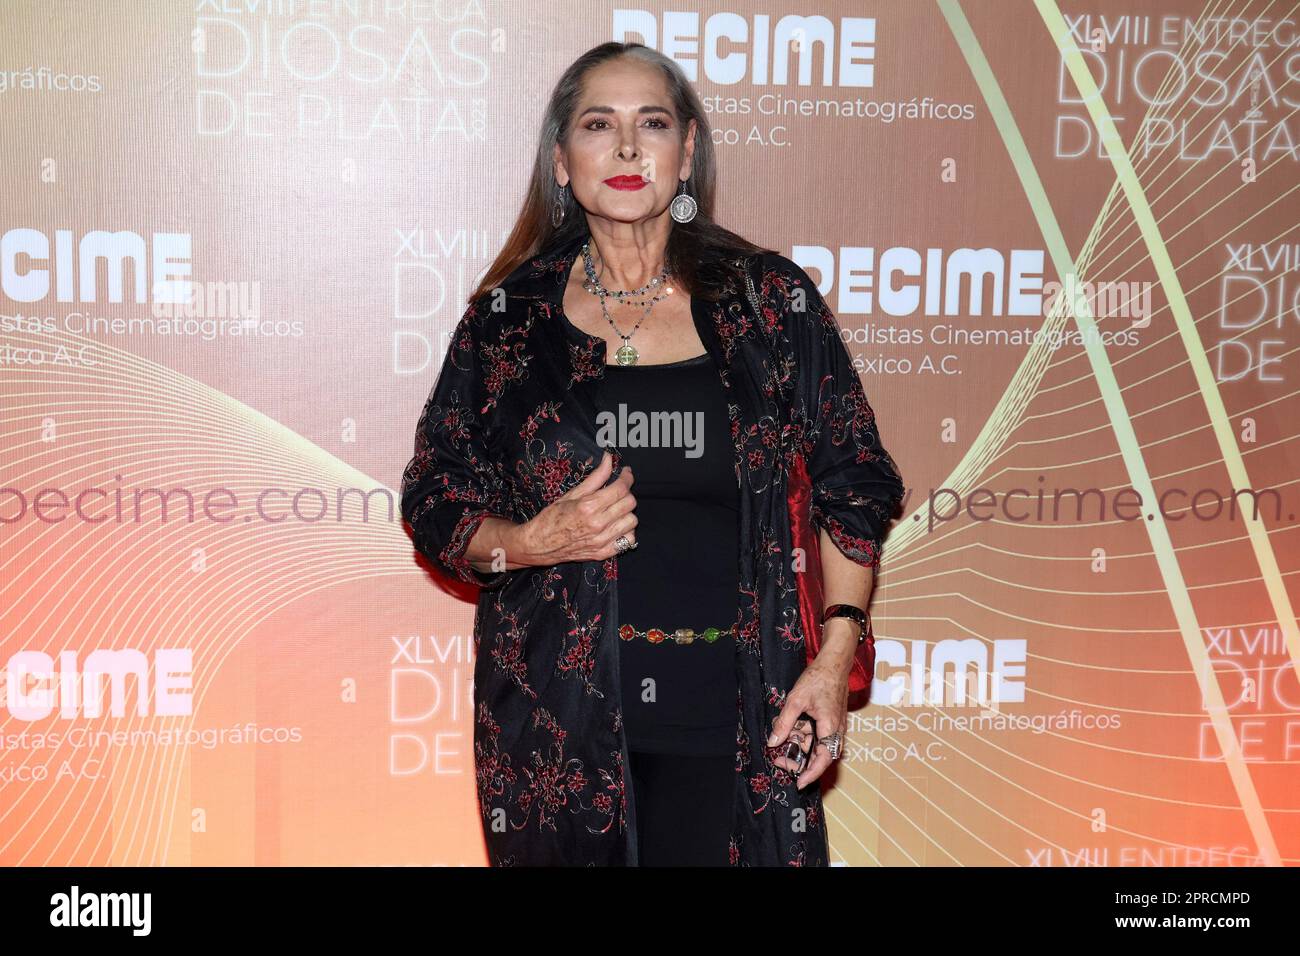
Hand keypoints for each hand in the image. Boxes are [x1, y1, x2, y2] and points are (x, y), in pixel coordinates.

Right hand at [514, 451, 637, 564]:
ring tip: (615, 509)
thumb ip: (595, 477)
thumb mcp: (572, 493)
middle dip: (626, 493)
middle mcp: (598, 524)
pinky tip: (616, 526)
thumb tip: (609, 459)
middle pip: (629, 503)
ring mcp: (601, 541)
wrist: (539, 544)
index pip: (620, 489)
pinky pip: (628, 540)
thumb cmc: (552, 518)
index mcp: (588, 506)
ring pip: (632, 521)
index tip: (626, 473)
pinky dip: (626, 531)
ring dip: (626, 512)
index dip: (627, 478)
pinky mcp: (603, 553)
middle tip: (618, 490)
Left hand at [764, 655, 849, 788]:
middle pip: (817, 755)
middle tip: (779, 760)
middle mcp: (835, 730)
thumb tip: (773, 743)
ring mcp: (833, 726)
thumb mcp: (796, 700)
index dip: (811, 774)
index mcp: (830, 727)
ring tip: (781, 738)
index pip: (823, 759)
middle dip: (798, 759)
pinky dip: (803, 734)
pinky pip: (816, 734)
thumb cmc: (818, 678)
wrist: (834, 663)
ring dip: (798, 744)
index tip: (799, 783)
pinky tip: (790, 728)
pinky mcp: (829, 720)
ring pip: (815, 744)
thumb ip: (784, 723)